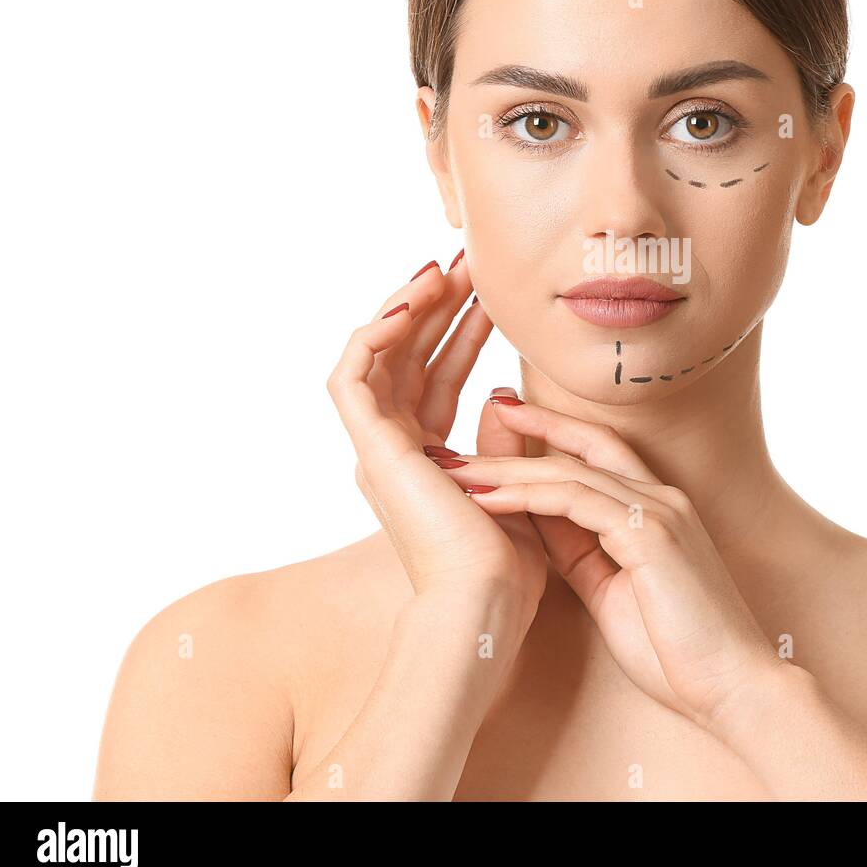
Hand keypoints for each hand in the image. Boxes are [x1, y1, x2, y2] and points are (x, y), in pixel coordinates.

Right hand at [324, 254, 546, 619]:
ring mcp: (377, 449)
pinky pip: (352, 376)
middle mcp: (394, 451)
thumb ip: (504, 436)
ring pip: (377, 357)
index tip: (489, 290)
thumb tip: (502, 388)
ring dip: (405, 309)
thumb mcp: (515, 482)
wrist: (485, 605)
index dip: (461, 329)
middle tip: (467, 261)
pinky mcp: (369, 448)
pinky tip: (410, 302)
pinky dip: (373, 335)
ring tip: (442, 269)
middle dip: (436, 306)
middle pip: (407, 358)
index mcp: (427, 460)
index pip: (439, 375)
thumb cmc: (505, 566)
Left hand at [430, 401, 783, 730]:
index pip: (597, 450)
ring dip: (507, 468)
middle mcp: (662, 498)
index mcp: (658, 509)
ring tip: (456, 468)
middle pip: (582, 445)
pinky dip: (527, 496)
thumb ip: (580, 550)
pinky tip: (488, 498)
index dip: (550, 429)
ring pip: (570, 470)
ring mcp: (660, 513)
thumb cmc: (676, 650)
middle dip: (525, 428)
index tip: (502, 419)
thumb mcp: (611, 589)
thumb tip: (535, 522)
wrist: (733, 689)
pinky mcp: (651, 536)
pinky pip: (577, 500)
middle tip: (469, 421)